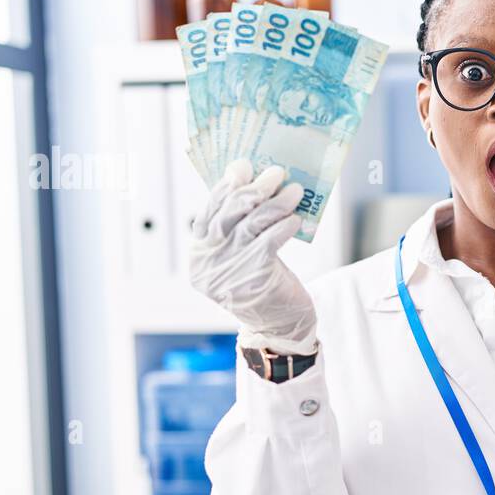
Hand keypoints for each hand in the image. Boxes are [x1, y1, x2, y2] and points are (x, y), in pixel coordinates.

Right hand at [188, 160, 318, 354]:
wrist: (280, 328)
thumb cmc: (263, 285)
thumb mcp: (243, 256)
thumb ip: (239, 228)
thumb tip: (255, 183)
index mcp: (199, 255)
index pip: (207, 213)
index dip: (224, 187)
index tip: (242, 166)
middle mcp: (208, 263)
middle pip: (228, 214)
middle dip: (252, 188)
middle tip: (274, 172)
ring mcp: (229, 272)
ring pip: (251, 225)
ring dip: (275, 203)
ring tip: (295, 190)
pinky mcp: (253, 279)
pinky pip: (268, 242)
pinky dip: (283, 226)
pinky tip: (295, 218)